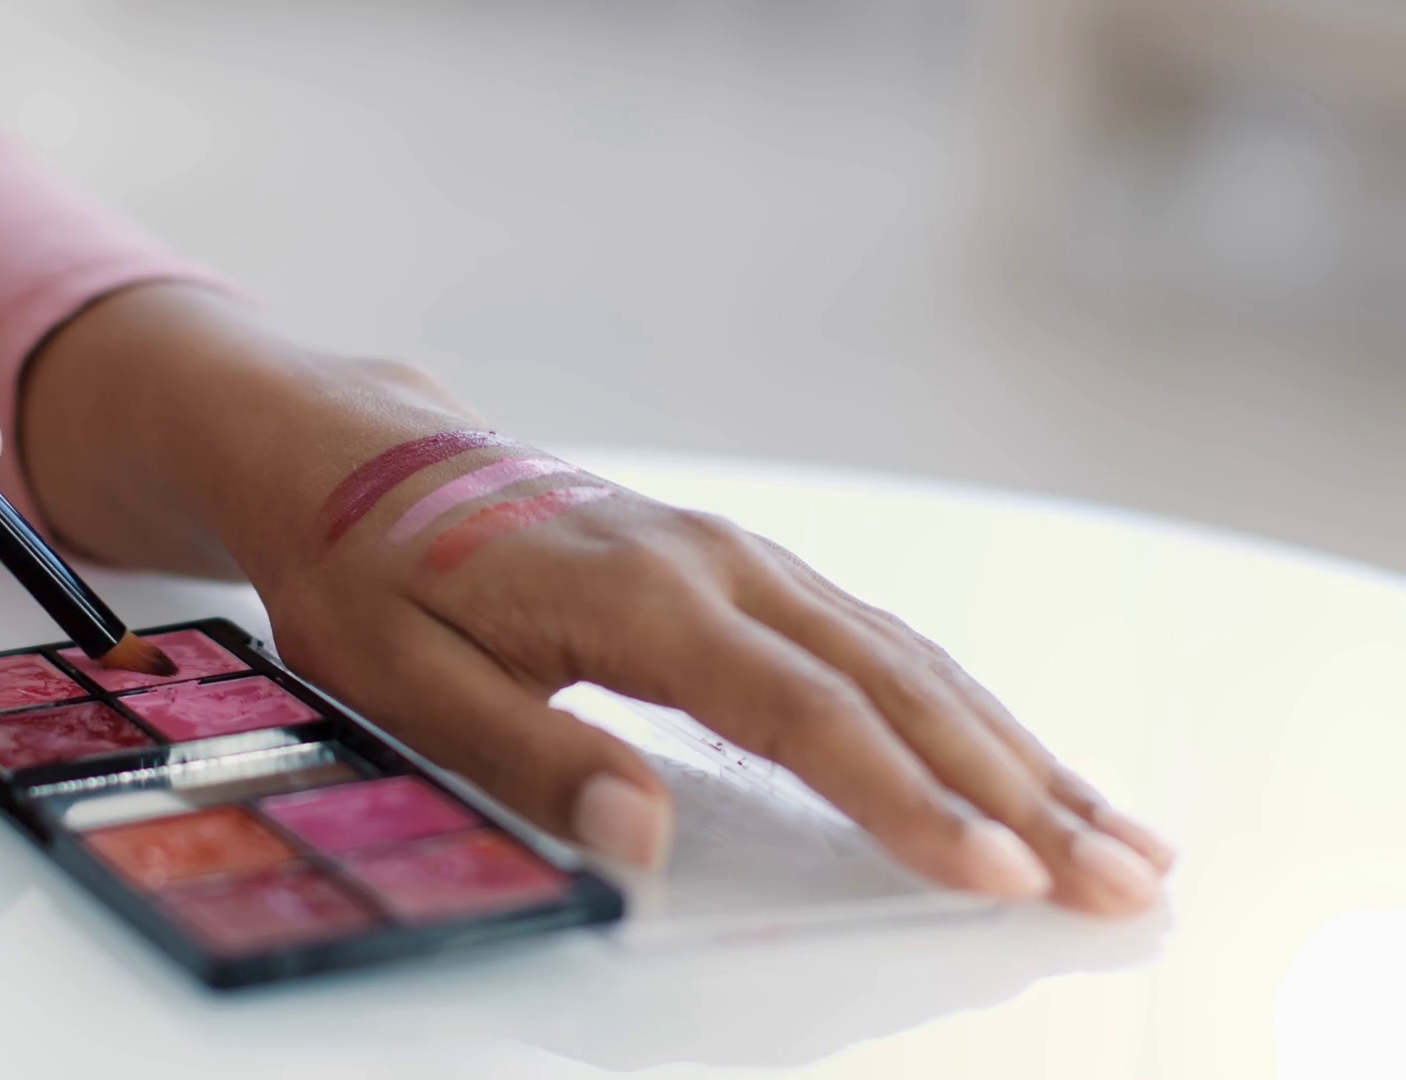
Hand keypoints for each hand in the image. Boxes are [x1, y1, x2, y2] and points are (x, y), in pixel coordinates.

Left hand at [24, 285, 1172, 915]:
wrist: (360, 460)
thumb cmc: (373, 574)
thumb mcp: (403, 679)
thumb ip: (525, 757)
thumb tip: (640, 841)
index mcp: (639, 593)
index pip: (802, 710)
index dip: (906, 799)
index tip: (998, 873)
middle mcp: (714, 563)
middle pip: (894, 683)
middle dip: (1016, 789)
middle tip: (1120, 879)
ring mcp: (738, 556)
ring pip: (907, 657)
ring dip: (1015, 747)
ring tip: (1115, 832)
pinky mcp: (739, 567)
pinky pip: (874, 638)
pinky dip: (959, 703)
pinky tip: (1010, 753)